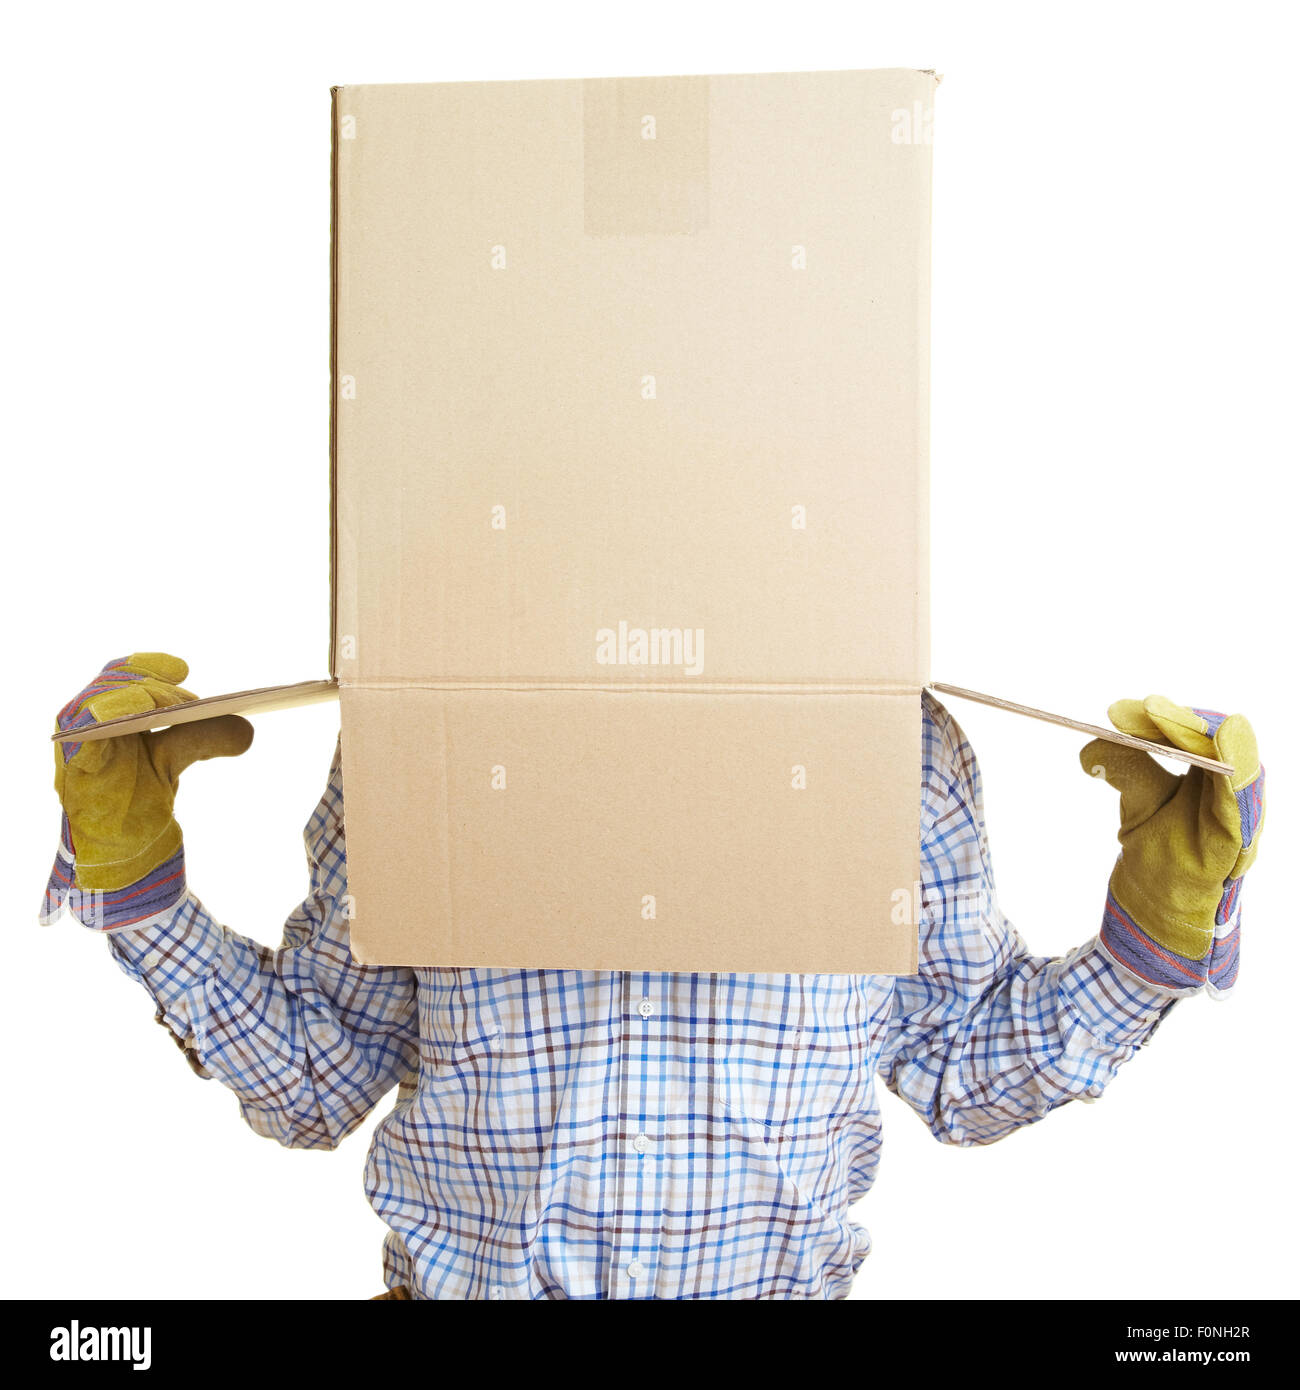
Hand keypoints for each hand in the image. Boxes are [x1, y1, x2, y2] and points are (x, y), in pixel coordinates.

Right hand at [42, 654, 252, 929]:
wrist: (118, 850)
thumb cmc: (137, 798)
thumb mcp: (175, 759)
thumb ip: (204, 738)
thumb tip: (247, 728)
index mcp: (110, 711)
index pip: (124, 674)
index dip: (151, 665)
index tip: (183, 670)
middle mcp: (88, 720)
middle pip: (113, 682)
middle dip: (153, 684)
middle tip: (189, 701)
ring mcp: (77, 741)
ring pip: (99, 701)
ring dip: (139, 698)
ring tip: (175, 709)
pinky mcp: (72, 764)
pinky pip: (85, 733)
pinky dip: (110, 721)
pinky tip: (141, 718)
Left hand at [1079, 696, 1263, 993]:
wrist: (1161, 917)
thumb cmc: (1163, 857)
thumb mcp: (1140, 804)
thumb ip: (1128, 768)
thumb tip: (1092, 744)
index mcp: (1213, 777)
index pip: (1199, 733)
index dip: (1165, 716)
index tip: (1121, 710)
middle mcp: (1233, 795)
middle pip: (1220, 742)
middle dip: (1180, 720)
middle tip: (1139, 708)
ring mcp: (1239, 820)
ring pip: (1234, 766)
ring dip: (1201, 735)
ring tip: (1161, 714)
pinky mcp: (1234, 847)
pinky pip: (1238, 806)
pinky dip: (1232, 772)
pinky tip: (1221, 741)